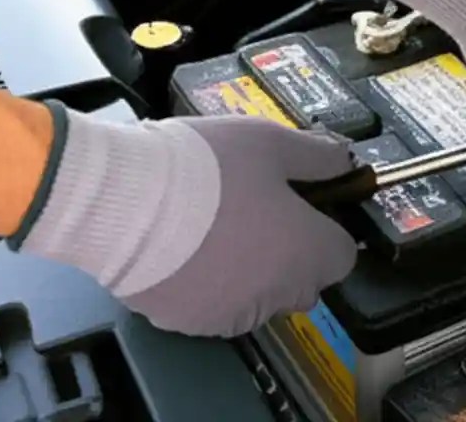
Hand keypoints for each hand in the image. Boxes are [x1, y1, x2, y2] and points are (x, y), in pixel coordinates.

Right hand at [9, 107, 357, 336]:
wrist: (122, 200)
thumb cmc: (205, 167)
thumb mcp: (270, 142)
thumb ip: (317, 156)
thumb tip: (342, 163)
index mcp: (308, 253)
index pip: (343, 254)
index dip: (325, 227)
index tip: (301, 206)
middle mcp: (279, 294)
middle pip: (303, 281)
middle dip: (289, 254)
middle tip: (254, 211)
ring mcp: (233, 314)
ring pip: (258, 297)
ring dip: (248, 273)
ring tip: (211, 227)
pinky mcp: (188, 323)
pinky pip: (213, 307)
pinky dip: (207, 285)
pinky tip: (183, 249)